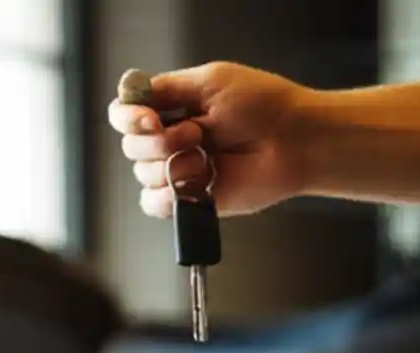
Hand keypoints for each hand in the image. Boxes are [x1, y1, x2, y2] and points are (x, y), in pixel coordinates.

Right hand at [108, 62, 312, 217]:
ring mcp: (179, 170)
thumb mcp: (211, 81)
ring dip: (173, 167)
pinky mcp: (189, 199)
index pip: (124, 114)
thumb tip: (132, 95)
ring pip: (143, 174)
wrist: (295, 142)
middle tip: (197, 135)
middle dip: (158, 142)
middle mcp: (170, 139)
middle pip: (130, 146)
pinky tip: (197, 184)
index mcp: (172, 107)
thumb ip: (167, 87)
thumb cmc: (264, 105)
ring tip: (207, 161)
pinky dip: (168, 196)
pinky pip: (153, 204)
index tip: (149, 119)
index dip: (128, 118)